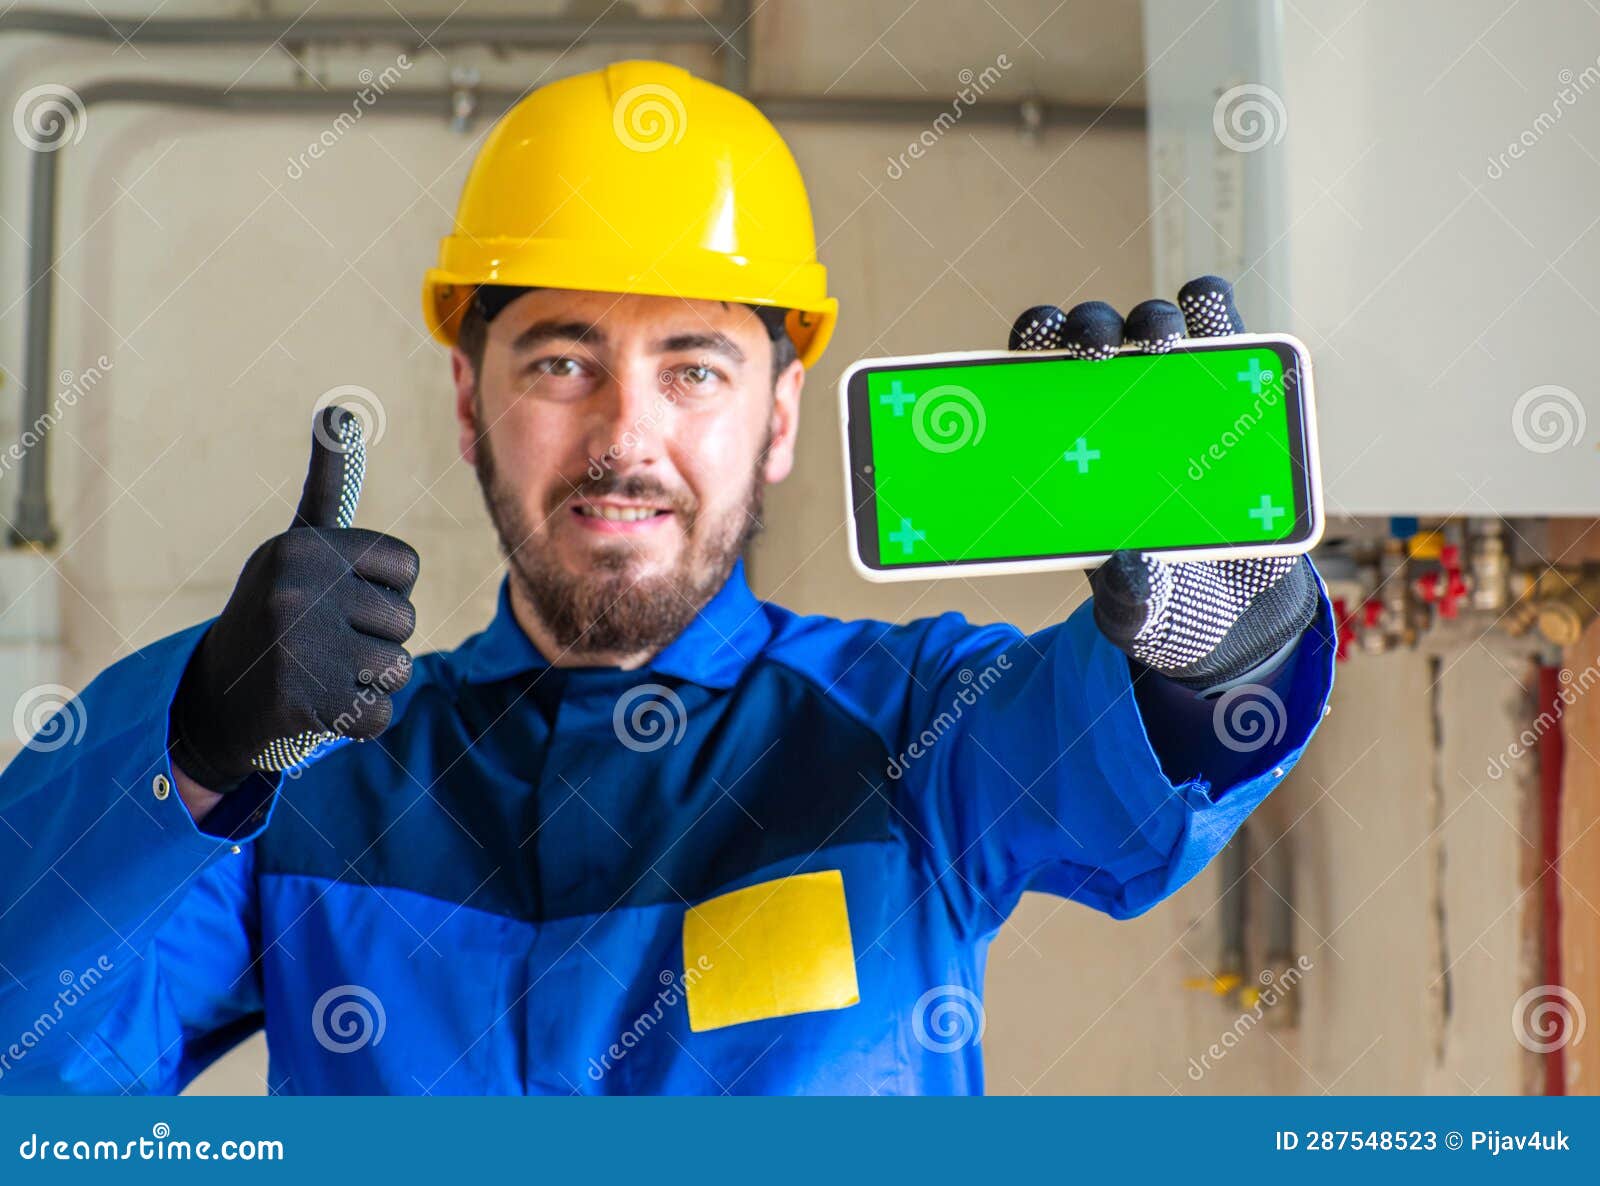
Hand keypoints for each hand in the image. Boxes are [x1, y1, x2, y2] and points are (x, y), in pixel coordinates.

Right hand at [168, 407, 420, 790]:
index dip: (384, 587)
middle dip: (377, 637)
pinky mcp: (304, 703)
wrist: (217, 696)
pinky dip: (360, 720)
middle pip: (406, 619)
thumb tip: (340, 409)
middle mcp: (296, 591)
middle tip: (325, 641)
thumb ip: (330, 482)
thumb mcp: (299, 543)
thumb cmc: (278, 609)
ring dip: (369, 678)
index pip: (406, 567)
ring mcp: (298, 648)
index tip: (340, 595)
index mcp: (303, 547)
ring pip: (398, 667)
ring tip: (322, 670)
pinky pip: (380, 714)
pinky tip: (321, 706)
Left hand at [1007, 277, 1318, 690]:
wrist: (1234, 606)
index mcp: (1067, 444)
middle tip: (1095, 352)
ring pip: (1152, 326)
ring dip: (1151, 321)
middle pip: (1090, 339)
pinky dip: (1213, 313)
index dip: (1028, 347)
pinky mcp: (1230, 388)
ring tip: (1159, 343)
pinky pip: (1221, 333)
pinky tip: (1208, 313)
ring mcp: (1173, 390)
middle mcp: (1113, 403)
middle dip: (1087, 329)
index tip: (1029, 347)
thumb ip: (1127, 594)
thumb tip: (1128, 565)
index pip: (1034, 374)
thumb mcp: (1135, 608)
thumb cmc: (1160, 597)